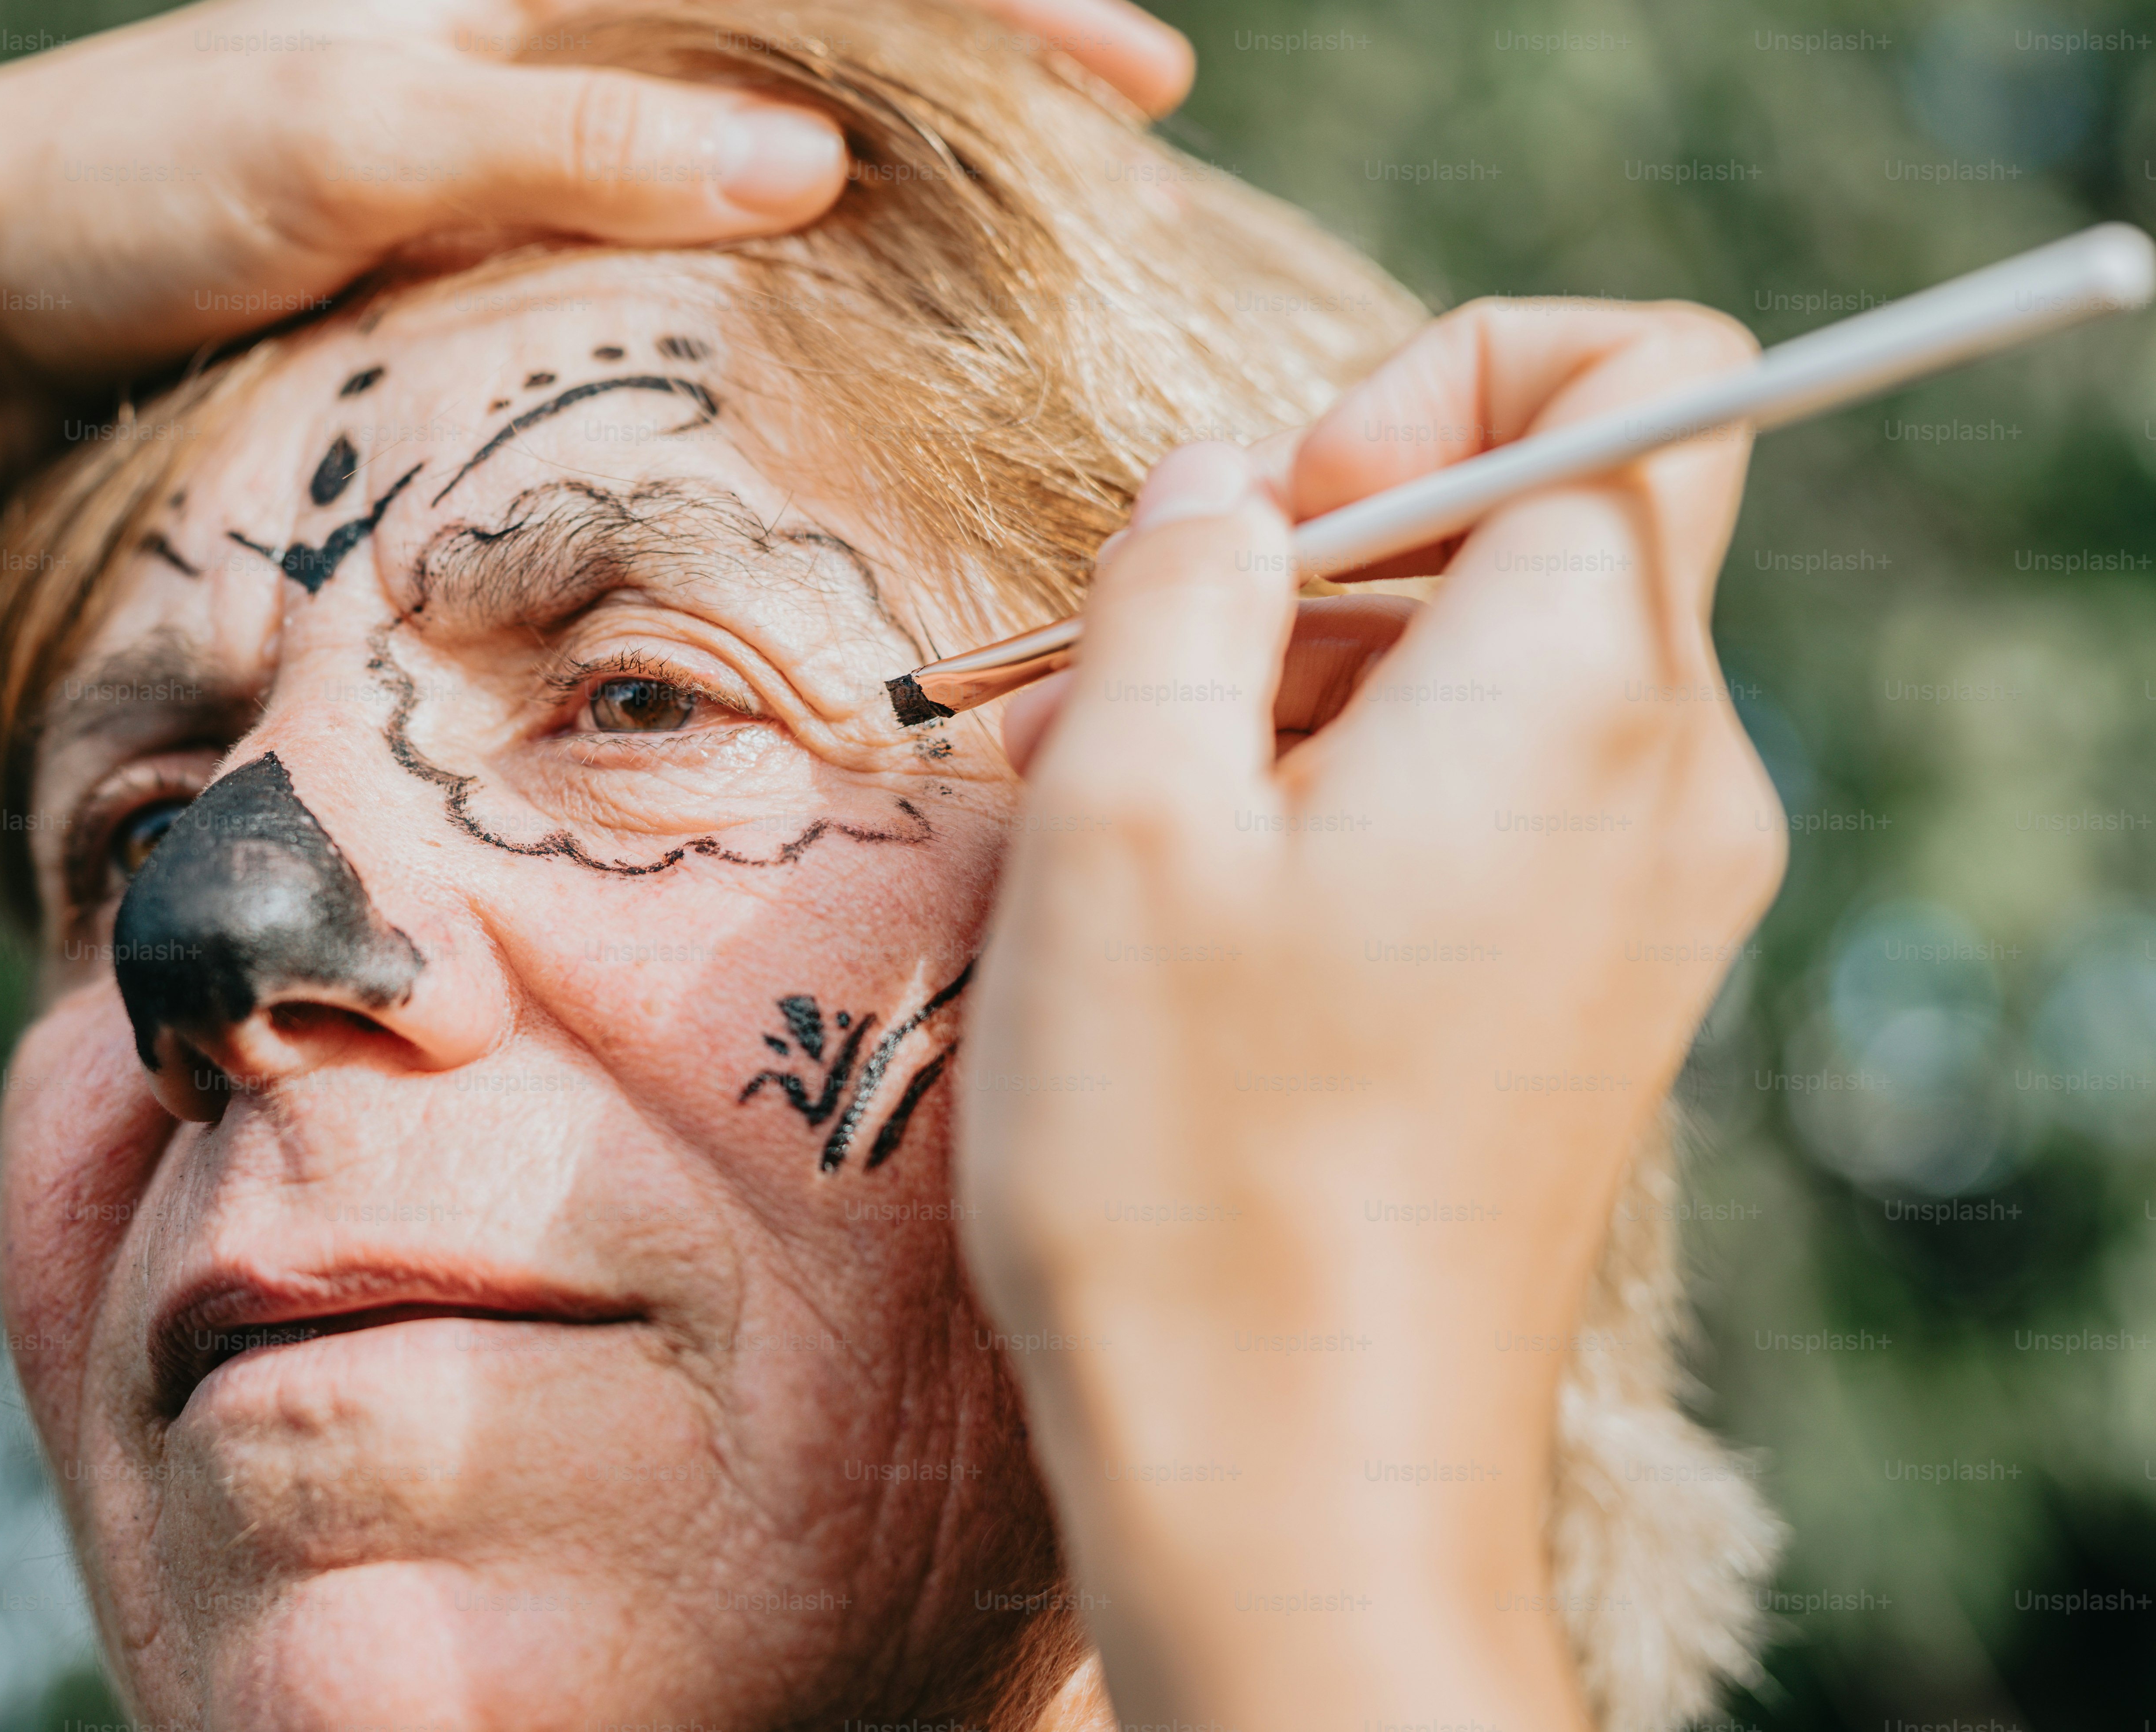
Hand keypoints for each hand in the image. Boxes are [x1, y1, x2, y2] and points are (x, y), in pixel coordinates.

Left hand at [0, 0, 1192, 664]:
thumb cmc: (142, 188)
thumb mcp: (348, 144)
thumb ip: (571, 138)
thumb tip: (804, 159)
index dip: (977, 0)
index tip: (1128, 67)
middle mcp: (538, 30)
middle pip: (806, 22)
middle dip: (975, 63)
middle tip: (1134, 126)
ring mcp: (514, 125)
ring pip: (752, 111)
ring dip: (900, 151)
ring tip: (1039, 210)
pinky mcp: (483, 220)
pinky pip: (666, 204)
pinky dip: (772, 229)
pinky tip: (850, 273)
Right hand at [954, 301, 1781, 1729]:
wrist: (1296, 1482)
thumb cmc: (1186, 1156)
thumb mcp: (1120, 814)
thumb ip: (1183, 586)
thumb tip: (1224, 481)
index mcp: (1580, 692)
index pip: (1633, 375)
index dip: (1437, 383)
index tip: (1278, 521)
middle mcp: (1673, 776)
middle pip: (1543, 529)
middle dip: (1322, 562)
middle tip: (1133, 699)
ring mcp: (1655, 896)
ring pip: (1499, 673)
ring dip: (1310, 694)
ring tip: (1139, 832)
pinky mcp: (1603, 992)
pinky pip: (1504, 802)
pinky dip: (1357, 802)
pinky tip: (1213, 919)